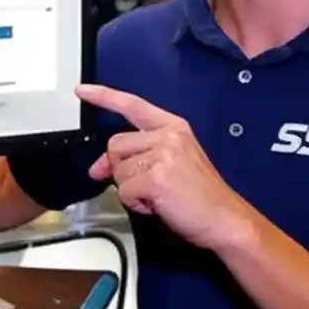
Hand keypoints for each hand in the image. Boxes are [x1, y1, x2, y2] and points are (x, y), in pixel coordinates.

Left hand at [77, 84, 256, 250]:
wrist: (224, 218)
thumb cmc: (201, 196)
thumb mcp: (171, 164)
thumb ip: (136, 157)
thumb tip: (99, 167)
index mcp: (173, 127)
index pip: (132, 105)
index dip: (104, 96)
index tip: (84, 90)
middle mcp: (168, 136)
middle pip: (115, 145)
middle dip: (121, 170)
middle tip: (143, 186)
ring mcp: (163, 155)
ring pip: (118, 170)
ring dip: (130, 189)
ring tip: (157, 195)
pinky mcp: (157, 177)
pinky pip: (124, 190)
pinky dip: (135, 203)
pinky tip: (157, 204)